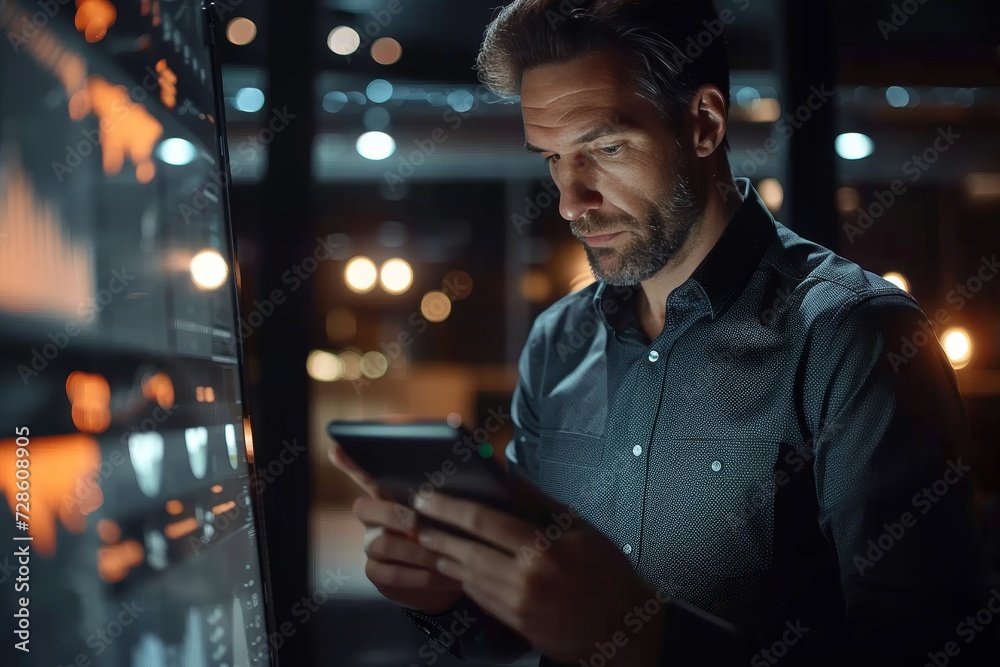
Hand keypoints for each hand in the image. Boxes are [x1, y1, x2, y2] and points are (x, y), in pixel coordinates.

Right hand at [328, 443, 463, 614]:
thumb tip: (475, 461)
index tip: (337, 448)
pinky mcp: (377, 573)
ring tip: (442, 556)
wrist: (452, 579)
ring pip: (381, 542)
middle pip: (365, 507)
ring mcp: (372, 545)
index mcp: (393, 498)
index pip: (368, 477)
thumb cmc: (452, 537)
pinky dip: (420, 575)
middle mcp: (376, 519)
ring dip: (415, 550)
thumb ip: (451, 496)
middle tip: (417, 522)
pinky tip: (440, 576)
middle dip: (392, 513)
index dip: (351, 464)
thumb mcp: (454, 514)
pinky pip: (391, 572)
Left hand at [409, 478, 665, 665]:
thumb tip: (508, 476)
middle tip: (416, 518)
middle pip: (467, 551)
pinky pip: (479, 597)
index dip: (450, 508)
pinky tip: (455, 567)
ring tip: (429, 540)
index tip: (427, 496)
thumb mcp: (579, 529)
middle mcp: (524, 579)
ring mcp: (516, 605)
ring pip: (469, 576)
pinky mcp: (515, 624)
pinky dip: (464, 579)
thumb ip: (540, 503)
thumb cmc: (606, 572)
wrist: (623, 629)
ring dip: (445, 556)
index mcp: (542, 549)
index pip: (484, 522)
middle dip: (438, 532)